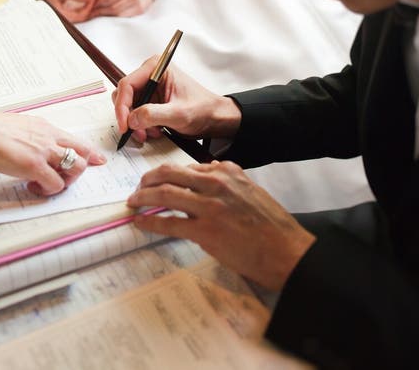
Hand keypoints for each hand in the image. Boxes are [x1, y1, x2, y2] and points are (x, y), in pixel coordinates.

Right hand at [0, 107, 105, 196]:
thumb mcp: (16, 125)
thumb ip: (29, 135)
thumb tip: (28, 144)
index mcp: (44, 127)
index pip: (75, 139)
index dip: (89, 152)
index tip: (99, 159)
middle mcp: (49, 137)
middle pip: (82, 154)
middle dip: (78, 170)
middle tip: (62, 179)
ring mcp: (44, 152)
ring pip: (75, 169)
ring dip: (65, 181)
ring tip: (45, 183)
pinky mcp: (35, 166)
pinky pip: (55, 184)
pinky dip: (48, 190)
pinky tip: (34, 186)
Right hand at [30, 0, 95, 22]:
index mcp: (61, 16)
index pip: (81, 16)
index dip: (89, 6)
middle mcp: (63, 18)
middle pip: (82, 17)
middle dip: (89, 7)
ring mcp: (64, 15)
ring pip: (80, 14)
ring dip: (87, 6)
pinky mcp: (64, 11)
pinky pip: (76, 10)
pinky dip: (82, 5)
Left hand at [88, 0, 154, 18]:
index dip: (99, 4)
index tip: (90, 7)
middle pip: (113, 9)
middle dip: (101, 12)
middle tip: (91, 15)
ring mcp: (139, 5)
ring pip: (119, 15)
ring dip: (107, 16)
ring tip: (98, 17)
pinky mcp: (141, 12)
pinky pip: (126, 17)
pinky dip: (116, 18)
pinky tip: (110, 18)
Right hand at [112, 56, 240, 143]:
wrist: (214, 118)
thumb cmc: (203, 109)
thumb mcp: (178, 114)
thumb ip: (153, 115)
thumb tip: (131, 119)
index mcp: (156, 67)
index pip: (127, 84)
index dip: (122, 106)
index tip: (125, 125)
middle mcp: (150, 74)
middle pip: (125, 95)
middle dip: (129, 116)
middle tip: (137, 133)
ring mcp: (150, 87)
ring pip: (129, 106)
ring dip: (136, 123)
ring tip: (151, 133)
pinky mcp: (151, 100)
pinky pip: (137, 113)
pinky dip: (141, 125)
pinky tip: (155, 131)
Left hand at [127, 161, 315, 289]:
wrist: (285, 249)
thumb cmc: (270, 224)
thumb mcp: (249, 191)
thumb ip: (227, 182)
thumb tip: (205, 178)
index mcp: (227, 171)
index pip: (188, 167)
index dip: (168, 174)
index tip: (158, 180)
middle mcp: (216, 183)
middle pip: (170, 174)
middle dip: (149, 179)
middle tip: (138, 186)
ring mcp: (209, 206)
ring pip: (164, 195)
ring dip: (143, 197)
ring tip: (133, 202)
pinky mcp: (205, 231)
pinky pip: (168, 224)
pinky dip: (150, 223)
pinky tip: (140, 223)